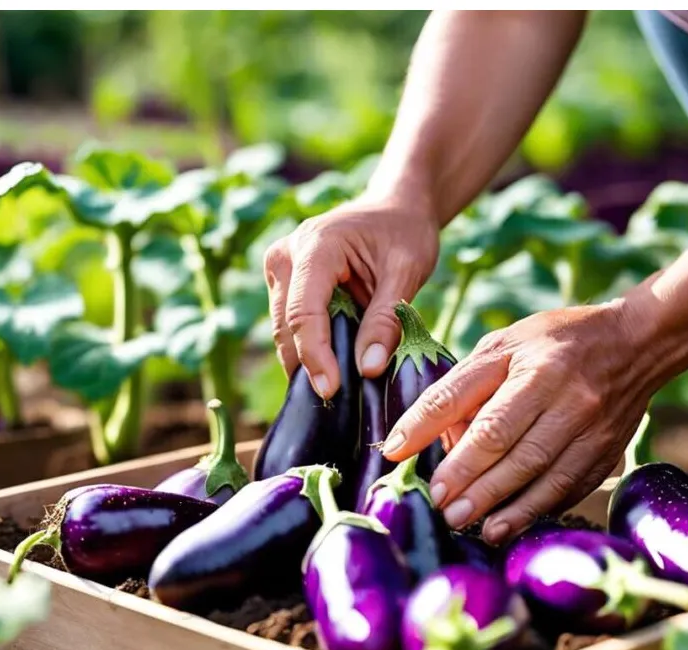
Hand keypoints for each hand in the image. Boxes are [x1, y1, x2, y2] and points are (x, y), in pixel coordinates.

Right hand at [263, 193, 438, 396]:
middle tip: (335, 404)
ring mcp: (279, 268)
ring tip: (338, 391)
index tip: (331, 391)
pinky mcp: (283, 282)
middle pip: (286, 326)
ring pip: (283, 330)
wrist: (395, 207)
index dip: (315, 356)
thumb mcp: (407, 272)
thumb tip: (368, 369)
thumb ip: (386, 320)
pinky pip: (290, 325)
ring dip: (306, 361)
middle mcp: (285, 255)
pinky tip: (332, 369)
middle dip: (307, 366)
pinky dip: (309, 348)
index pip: (304, 313)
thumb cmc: (405, 233)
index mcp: (315, 246)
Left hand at [381, 299, 659, 544]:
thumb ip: (464, 385)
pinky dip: (534, 510)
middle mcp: (565, 398)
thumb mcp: (503, 345)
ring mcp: (591, 428)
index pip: (473, 402)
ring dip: (501, 505)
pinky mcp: (606, 453)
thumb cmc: (555, 341)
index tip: (398, 452)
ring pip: (540, 474)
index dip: (433, 430)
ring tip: (468, 523)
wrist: (636, 344)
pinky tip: (506, 526)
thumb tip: (429, 434)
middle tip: (440, 504)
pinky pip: (566, 488)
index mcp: (533, 366)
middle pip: (509, 445)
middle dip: (470, 480)